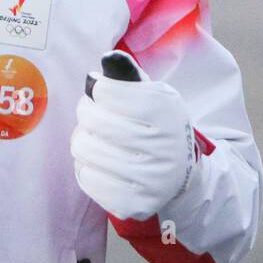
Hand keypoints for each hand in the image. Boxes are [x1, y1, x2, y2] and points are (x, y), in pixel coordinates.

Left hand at [70, 52, 198, 219]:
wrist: (179, 174)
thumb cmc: (154, 125)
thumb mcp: (149, 93)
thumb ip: (127, 73)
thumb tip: (108, 58)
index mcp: (165, 109)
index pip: (104, 91)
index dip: (98, 90)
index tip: (105, 94)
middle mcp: (163, 145)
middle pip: (91, 119)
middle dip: (87, 113)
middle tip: (96, 116)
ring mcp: (150, 179)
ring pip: (84, 148)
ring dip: (83, 140)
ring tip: (97, 139)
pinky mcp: (134, 205)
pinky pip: (86, 177)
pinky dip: (86, 167)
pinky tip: (102, 163)